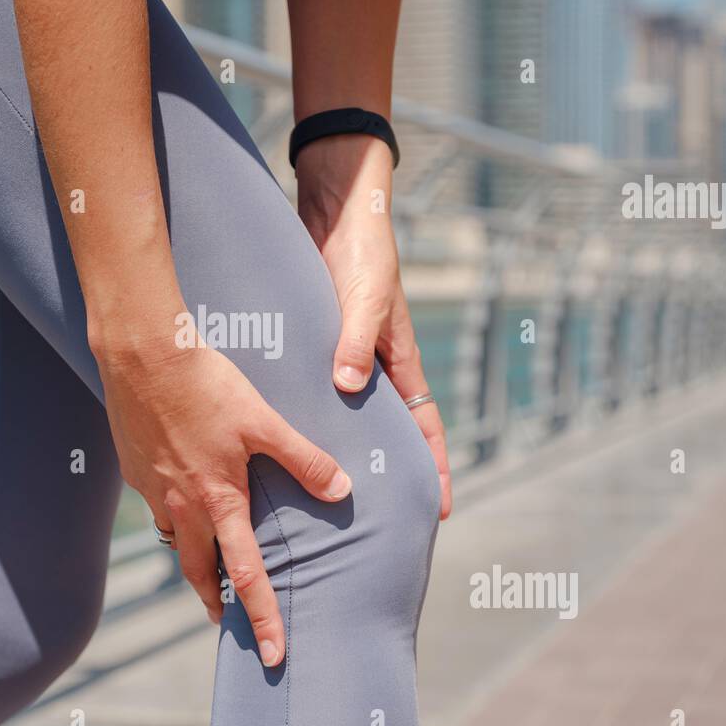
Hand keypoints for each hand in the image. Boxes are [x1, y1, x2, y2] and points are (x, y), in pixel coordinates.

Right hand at [93, 328, 351, 666]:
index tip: (275, 653)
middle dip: (216, 603)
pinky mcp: (136, 468)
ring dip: (193, 562)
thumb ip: (303, 459)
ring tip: (206, 569)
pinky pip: (157, 506)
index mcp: (219, 500)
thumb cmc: (207, 385)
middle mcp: (183, 505)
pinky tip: (180, 499)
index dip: (262, 617)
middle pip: (200, 573)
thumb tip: (342, 490)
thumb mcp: (264, 421)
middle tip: (227, 625)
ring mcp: (154, 489)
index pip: (246, 575)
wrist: (143, 356)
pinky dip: (173, 517)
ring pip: (176, 541)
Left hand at [296, 134, 451, 519]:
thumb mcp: (365, 298)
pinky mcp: (318, 341)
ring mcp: (345, 354)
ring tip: (325, 487)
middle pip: (387, 430)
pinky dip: (308, 410)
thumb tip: (348, 387)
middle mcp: (375, 364)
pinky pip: (315, 385)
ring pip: (348, 413)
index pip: (425, 425)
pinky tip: (286, 433)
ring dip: (341, 444)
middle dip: (388, 470)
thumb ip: (354, 341)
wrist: (337, 212)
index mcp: (400, 359)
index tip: (439, 508)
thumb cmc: (363, 252)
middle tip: (380, 514)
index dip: (435, 466)